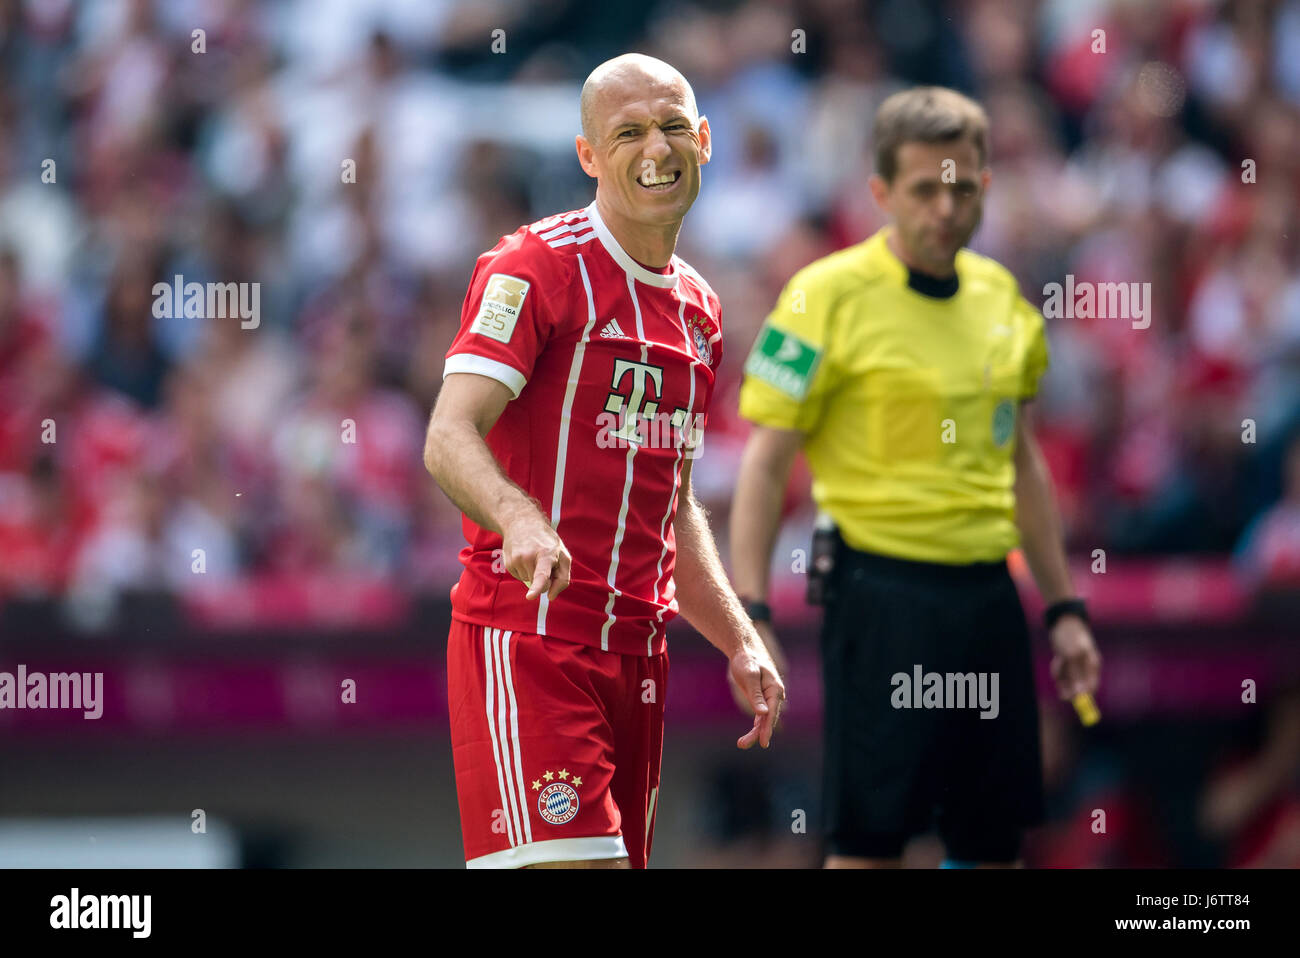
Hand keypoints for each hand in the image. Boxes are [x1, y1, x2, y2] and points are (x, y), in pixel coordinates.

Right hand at [500, 508, 571, 600]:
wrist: (521, 522)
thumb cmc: (546, 541)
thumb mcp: (562, 554)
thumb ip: (563, 578)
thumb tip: (551, 597)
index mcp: (546, 554)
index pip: (541, 574)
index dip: (537, 586)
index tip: (530, 596)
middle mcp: (529, 557)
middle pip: (540, 584)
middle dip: (546, 579)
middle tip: (545, 560)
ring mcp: (517, 560)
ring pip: (529, 582)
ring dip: (533, 573)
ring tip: (533, 555)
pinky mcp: (509, 564)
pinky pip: (520, 578)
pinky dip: (525, 571)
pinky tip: (524, 557)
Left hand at [727, 635, 785, 749]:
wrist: (744, 650)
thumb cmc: (746, 661)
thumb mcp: (750, 676)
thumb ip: (756, 695)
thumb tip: (763, 714)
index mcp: (775, 689)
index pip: (772, 713)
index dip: (767, 729)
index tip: (763, 742)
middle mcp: (774, 695)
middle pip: (768, 719)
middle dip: (758, 734)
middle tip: (742, 744)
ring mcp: (768, 698)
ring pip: (764, 720)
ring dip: (755, 732)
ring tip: (742, 744)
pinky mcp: (761, 699)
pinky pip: (760, 717)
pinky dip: (755, 726)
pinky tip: (748, 737)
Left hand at [1048, 614, 1099, 699]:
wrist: (1062, 620)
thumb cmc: (1070, 636)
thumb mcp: (1072, 655)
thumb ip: (1076, 674)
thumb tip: (1081, 693)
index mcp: (1093, 664)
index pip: (1092, 686)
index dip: (1083, 696)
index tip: (1072, 700)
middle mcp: (1086, 666)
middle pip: (1079, 686)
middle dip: (1069, 688)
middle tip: (1060, 694)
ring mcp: (1076, 664)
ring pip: (1068, 679)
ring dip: (1061, 677)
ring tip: (1058, 661)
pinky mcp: (1067, 661)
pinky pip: (1062, 672)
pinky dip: (1058, 670)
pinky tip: (1057, 658)